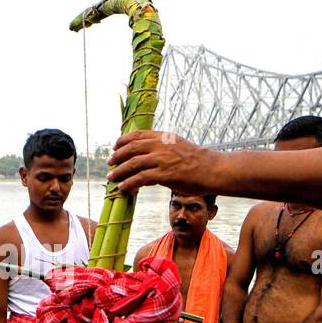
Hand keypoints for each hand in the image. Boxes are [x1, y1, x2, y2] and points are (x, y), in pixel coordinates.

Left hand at [108, 131, 223, 194]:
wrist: (212, 169)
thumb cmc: (197, 160)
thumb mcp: (178, 145)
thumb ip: (162, 147)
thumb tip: (146, 155)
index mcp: (164, 136)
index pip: (138, 135)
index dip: (123, 141)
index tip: (115, 147)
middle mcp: (161, 146)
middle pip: (132, 148)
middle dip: (117, 156)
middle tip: (109, 163)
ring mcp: (162, 160)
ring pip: (133, 164)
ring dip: (119, 171)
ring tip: (111, 178)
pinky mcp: (164, 175)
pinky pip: (141, 179)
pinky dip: (129, 183)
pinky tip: (123, 188)